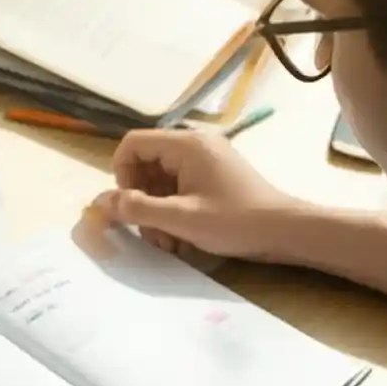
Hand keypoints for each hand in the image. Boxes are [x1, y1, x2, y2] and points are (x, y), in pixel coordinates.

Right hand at [93, 129, 309, 261]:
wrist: (285, 230)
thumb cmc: (235, 222)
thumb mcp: (181, 219)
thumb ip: (137, 209)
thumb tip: (101, 202)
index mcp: (186, 145)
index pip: (133, 144)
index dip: (121, 175)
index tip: (129, 206)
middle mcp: (194, 144)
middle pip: (145, 163)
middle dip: (141, 199)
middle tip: (150, 232)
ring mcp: (205, 159)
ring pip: (160, 179)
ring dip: (156, 210)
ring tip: (168, 241)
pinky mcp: (213, 175)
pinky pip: (178, 186)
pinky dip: (173, 210)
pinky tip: (181, 236)